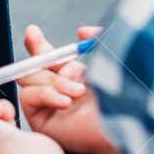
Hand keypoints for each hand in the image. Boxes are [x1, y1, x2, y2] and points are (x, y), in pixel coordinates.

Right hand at [18, 24, 119, 153]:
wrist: (126, 122)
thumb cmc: (125, 94)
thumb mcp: (112, 56)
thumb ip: (98, 38)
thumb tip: (81, 31)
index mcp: (77, 79)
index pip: (51, 61)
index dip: (38, 46)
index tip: (33, 32)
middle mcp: (62, 92)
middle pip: (33, 68)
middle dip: (38, 56)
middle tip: (41, 45)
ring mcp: (50, 108)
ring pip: (30, 79)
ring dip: (53, 81)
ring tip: (78, 91)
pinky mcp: (42, 122)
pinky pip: (27, 97)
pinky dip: (45, 94)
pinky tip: (66, 102)